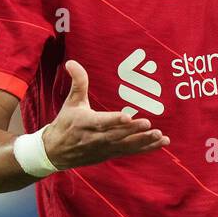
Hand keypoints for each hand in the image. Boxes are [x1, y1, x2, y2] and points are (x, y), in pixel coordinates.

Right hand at [41, 61, 169, 169]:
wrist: (56, 152)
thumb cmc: (66, 123)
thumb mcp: (71, 102)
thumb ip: (78, 82)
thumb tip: (71, 62)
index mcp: (84, 123)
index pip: (100, 122)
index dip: (113, 120)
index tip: (127, 117)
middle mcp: (95, 138)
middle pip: (117, 135)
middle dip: (133, 131)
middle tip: (149, 124)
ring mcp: (104, 148)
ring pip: (126, 145)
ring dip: (143, 141)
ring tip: (159, 135)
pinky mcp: (111, 154)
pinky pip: (130, 152)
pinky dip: (146, 148)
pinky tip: (161, 142)